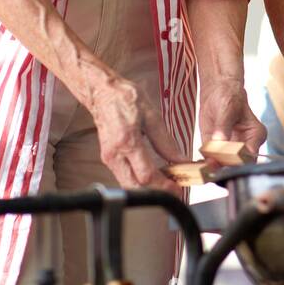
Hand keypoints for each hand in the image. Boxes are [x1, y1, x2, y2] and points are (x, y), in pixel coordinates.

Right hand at [82, 68, 186, 192]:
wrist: (102, 93)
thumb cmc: (126, 99)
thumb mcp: (152, 116)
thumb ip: (166, 142)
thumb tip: (181, 160)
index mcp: (127, 141)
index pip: (146, 175)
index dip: (164, 186)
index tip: (177, 188)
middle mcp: (114, 154)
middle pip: (135, 187)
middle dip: (156, 192)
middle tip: (174, 189)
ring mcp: (108, 158)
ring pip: (129, 185)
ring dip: (148, 188)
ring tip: (167, 182)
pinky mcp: (107, 158)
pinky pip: (124, 177)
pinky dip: (139, 180)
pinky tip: (153, 174)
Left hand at [198, 77, 265, 161]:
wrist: (217, 92)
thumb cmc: (228, 96)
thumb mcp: (226, 109)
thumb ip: (223, 129)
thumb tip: (219, 146)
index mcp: (255, 135)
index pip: (249, 155)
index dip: (237, 161)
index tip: (223, 162)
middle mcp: (246, 146)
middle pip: (238, 164)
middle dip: (224, 167)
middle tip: (211, 166)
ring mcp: (231, 150)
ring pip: (224, 165)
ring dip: (214, 168)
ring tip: (204, 167)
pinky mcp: (217, 150)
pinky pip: (212, 161)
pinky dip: (206, 164)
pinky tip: (199, 164)